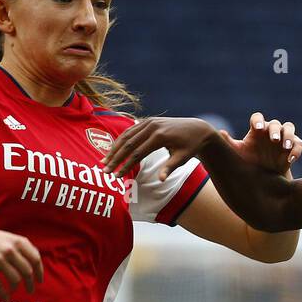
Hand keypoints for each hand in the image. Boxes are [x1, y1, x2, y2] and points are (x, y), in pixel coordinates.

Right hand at [0, 223, 43, 298]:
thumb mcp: (5, 237)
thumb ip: (20, 247)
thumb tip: (35, 262)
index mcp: (17, 241)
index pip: (35, 259)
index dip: (39, 272)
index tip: (39, 281)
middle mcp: (9, 249)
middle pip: (27, 272)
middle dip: (30, 284)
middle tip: (30, 291)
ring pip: (15, 280)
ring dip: (15, 288)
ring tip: (13, 291)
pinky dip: (3, 295)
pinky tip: (5, 300)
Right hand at [101, 115, 218, 181]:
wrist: (197, 129)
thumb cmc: (191, 146)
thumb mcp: (183, 158)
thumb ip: (170, 168)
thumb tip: (161, 180)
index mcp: (160, 137)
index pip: (138, 153)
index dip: (126, 165)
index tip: (117, 176)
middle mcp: (152, 126)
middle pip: (128, 144)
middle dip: (115, 158)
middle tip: (104, 170)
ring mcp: (149, 122)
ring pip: (126, 135)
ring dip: (114, 148)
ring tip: (104, 161)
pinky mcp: (148, 120)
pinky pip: (130, 130)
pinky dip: (121, 140)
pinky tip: (113, 150)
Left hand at [221, 111, 301, 174]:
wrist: (264, 179)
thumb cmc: (249, 163)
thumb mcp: (238, 154)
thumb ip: (230, 143)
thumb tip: (221, 133)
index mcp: (257, 129)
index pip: (257, 118)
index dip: (258, 121)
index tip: (257, 128)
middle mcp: (270, 131)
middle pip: (275, 123)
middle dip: (275, 130)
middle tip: (274, 140)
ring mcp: (284, 138)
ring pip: (289, 128)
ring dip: (288, 136)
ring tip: (284, 147)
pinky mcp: (293, 147)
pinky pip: (298, 143)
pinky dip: (296, 150)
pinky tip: (291, 159)